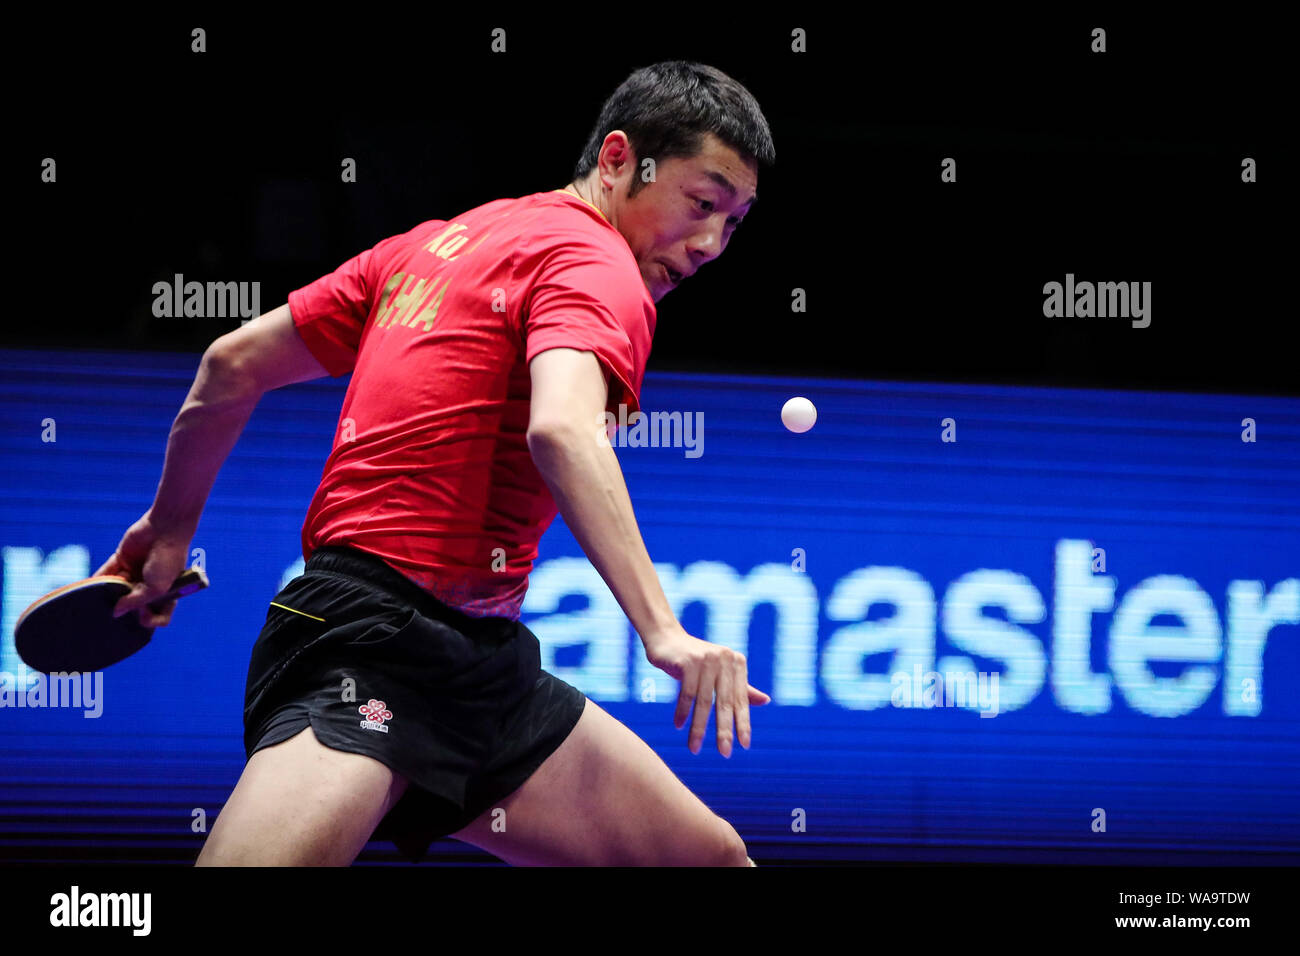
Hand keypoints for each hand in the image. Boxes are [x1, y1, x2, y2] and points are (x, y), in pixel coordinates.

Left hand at [93, 511, 191, 627]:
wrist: (165, 530)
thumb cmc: (168, 560)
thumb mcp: (156, 588)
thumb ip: (136, 602)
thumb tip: (115, 612)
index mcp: (166, 593)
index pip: (159, 615)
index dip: (150, 620)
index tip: (143, 616)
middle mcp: (150, 584)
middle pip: (135, 604)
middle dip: (126, 609)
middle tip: (116, 612)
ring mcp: (135, 572)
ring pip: (119, 589)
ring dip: (110, 595)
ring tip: (98, 603)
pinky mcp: (122, 559)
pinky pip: (107, 572)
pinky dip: (98, 580)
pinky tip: (87, 589)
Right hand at [645, 627, 770, 756]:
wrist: (666, 638)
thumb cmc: (695, 659)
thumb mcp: (720, 672)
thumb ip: (741, 687)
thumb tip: (766, 701)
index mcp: (736, 663)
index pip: (740, 699)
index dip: (743, 723)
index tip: (744, 745)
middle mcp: (724, 659)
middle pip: (724, 702)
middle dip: (724, 730)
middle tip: (725, 753)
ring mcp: (706, 659)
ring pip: (703, 702)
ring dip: (698, 728)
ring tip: (694, 749)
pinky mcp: (687, 662)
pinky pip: (686, 694)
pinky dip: (682, 712)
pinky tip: (679, 726)